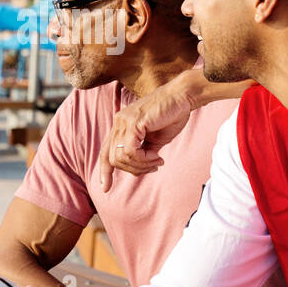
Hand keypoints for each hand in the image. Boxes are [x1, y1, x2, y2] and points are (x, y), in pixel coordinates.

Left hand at [97, 74, 197, 191]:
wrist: (182, 97)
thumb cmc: (172, 116)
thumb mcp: (155, 140)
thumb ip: (144, 153)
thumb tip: (138, 169)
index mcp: (121, 126)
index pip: (105, 152)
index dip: (104, 171)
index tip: (105, 188)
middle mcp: (118, 123)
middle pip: (113, 159)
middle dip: (133, 169)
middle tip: (153, 167)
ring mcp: (124, 121)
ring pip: (121, 157)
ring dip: (141, 165)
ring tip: (157, 161)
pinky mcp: (133, 122)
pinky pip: (131, 151)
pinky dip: (143, 159)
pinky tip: (156, 156)